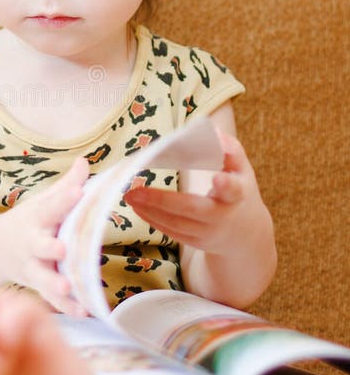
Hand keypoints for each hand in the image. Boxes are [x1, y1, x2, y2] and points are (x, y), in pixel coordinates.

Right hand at [0, 156, 88, 313]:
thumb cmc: (27, 222)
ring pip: (42, 278)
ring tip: (68, 287)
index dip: (64, 199)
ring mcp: (32, 267)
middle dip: (49, 248)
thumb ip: (66, 185)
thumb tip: (84, 161)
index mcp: (36, 218)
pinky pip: (52, 301)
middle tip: (61, 249)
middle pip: (40, 246)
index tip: (78, 191)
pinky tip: (84, 311)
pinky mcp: (37, 286)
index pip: (50, 206)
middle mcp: (31, 244)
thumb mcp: (42, 202)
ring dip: (54, 284)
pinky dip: (66, 307)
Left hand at [123, 131, 271, 258]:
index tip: (216, 177)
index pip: (232, 190)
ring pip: (176, 224)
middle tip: (134, 190)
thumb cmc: (238, 191)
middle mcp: (222, 216)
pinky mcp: (195, 242)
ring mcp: (208, 233)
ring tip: (129, 195)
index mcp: (236, 195)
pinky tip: (137, 206)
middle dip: (162, 201)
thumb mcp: (241, 170)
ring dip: (150, 210)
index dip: (225, 185)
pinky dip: (152, 219)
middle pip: (192, 209)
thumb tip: (212, 132)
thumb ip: (230, 150)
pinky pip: (171, 231)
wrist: (245, 234)